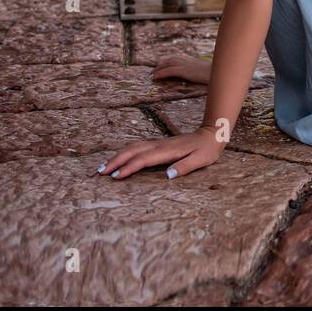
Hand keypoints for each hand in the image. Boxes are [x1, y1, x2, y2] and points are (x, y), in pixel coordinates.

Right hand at [98, 127, 224, 180]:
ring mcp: (158, 143)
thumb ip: (185, 166)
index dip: (129, 168)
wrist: (211, 134)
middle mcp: (159, 145)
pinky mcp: (158, 144)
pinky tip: (119, 159)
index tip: (116, 177)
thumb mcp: (201, 160)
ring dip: (118, 156)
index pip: (144, 159)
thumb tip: (168, 175)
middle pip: (133, 151)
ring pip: (133, 147)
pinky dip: (125, 152)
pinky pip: (137, 147)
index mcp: (167, 151)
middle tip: (100, 172)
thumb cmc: (206, 149)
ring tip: (104, 166)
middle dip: (115, 161)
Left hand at [150, 54, 211, 84]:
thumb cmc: (217, 74)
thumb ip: (203, 72)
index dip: (171, 61)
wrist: (221, 73)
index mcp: (194, 61)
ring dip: (159, 68)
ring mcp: (186, 65)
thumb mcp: (209, 72)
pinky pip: (169, 71)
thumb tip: (204, 76)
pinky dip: (160, 73)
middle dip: (162, 63)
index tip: (164, 64)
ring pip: (168, 64)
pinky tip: (154, 77)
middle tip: (155, 69)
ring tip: (153, 73)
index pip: (179, 58)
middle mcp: (189, 61)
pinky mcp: (184, 71)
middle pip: (172, 59)